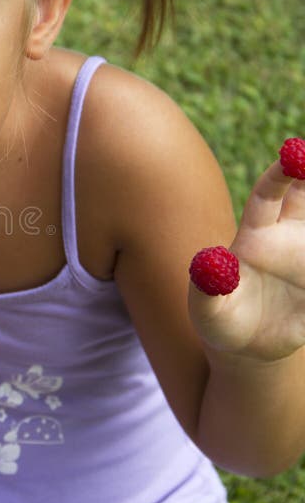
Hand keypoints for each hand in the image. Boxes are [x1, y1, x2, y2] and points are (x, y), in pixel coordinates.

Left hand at [189, 161, 304, 360]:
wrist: (244, 349)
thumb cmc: (218, 322)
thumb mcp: (208, 310)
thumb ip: (207, 287)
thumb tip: (207, 260)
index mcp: (254, 239)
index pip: (268, 197)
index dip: (280, 174)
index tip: (294, 153)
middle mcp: (284, 240)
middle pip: (303, 197)